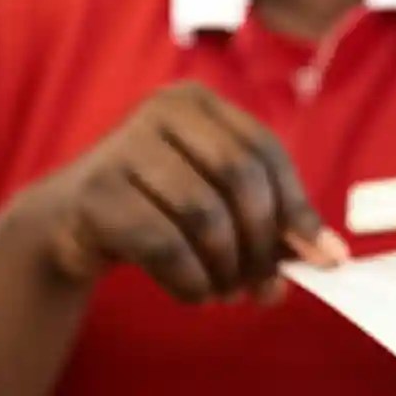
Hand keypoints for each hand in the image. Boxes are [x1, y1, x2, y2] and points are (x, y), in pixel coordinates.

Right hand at [22, 82, 348, 304]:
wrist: (66, 221)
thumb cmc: (157, 206)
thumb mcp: (215, 198)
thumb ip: (269, 217)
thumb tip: (329, 254)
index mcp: (198, 102)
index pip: (265, 149)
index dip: (297, 207)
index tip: (324, 257)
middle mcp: (161, 110)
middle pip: (239, 177)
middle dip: (262, 242)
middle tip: (267, 288)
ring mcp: (123, 146)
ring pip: (204, 213)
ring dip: (226, 266)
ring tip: (228, 291)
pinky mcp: (97, 192)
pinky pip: (164, 245)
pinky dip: (190, 279)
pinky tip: (195, 293)